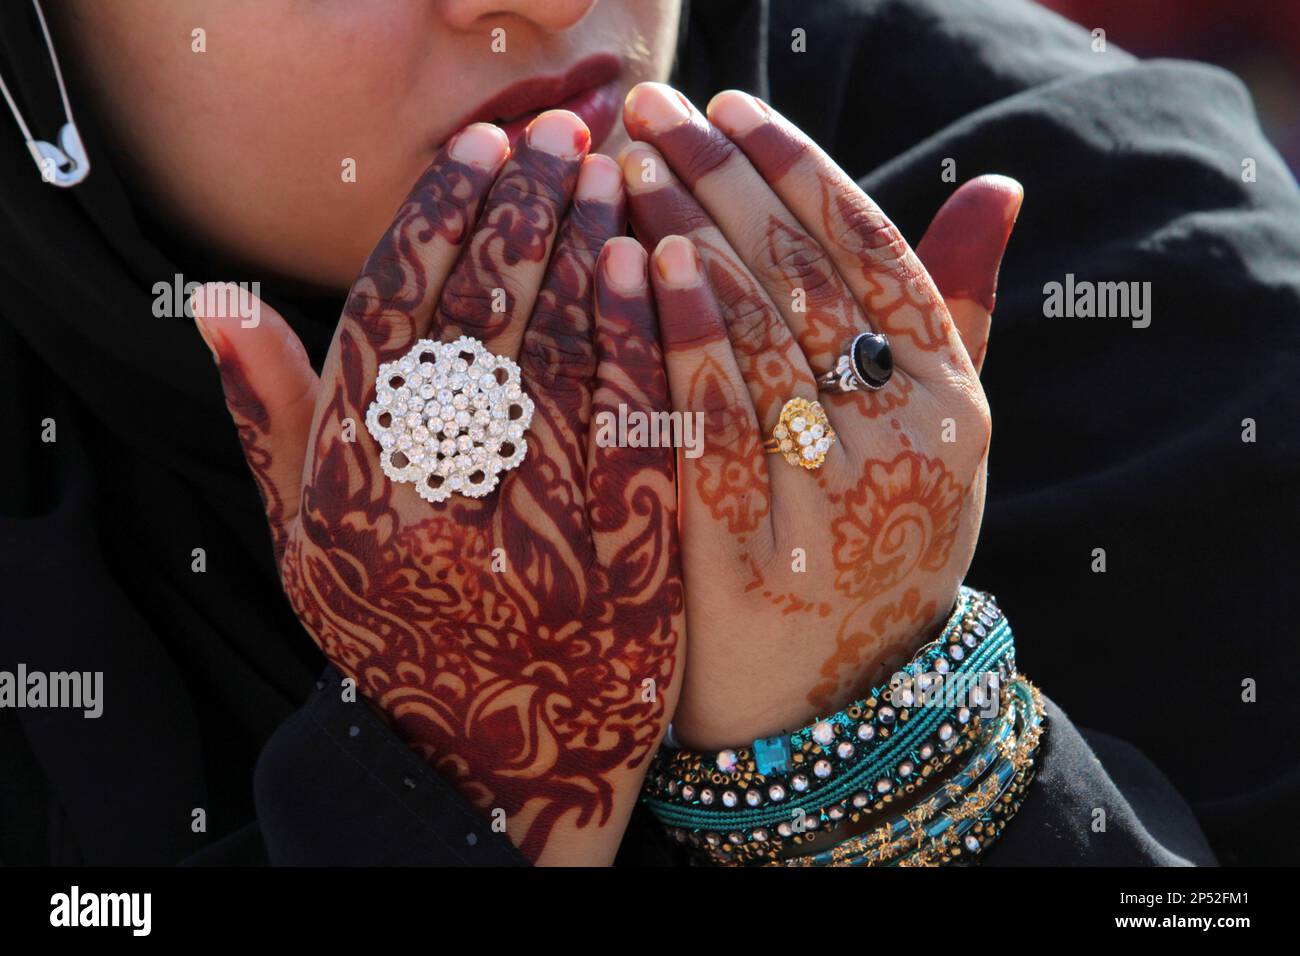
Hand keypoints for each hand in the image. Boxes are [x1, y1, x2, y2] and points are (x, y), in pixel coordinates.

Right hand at [195, 111, 682, 863]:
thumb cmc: (397, 640)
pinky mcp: (624, 571)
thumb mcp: (308, 550)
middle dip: (521, 213)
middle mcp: (434, 516)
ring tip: (609, 178)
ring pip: (560, 362)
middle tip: (558, 140)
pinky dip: (646, 337)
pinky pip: (638, 430)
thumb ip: (271, 425)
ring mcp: (534, 546)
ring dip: (587, 253)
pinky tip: (656, 267)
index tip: (477, 149)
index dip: (434, 219)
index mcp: (350, 497)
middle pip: (479, 324)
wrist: (494, 773)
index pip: (387, 319)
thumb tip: (221, 301)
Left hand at [618, 84, 1020, 746]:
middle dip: (723, 180)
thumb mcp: (941, 437)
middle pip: (806, 282)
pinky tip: (636, 267)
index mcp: (953, 403)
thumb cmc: (878, 543)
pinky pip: (711, 433)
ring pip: (758, 341)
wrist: (841, 706)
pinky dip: (676, 342)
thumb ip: (957, 315)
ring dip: (689, 237)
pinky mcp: (755, 567)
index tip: (734, 106)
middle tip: (652, 111)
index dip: (802, 168)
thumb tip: (998, 186)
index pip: (876, 253)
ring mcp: (834, 510)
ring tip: (631, 167)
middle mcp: (906, 448)